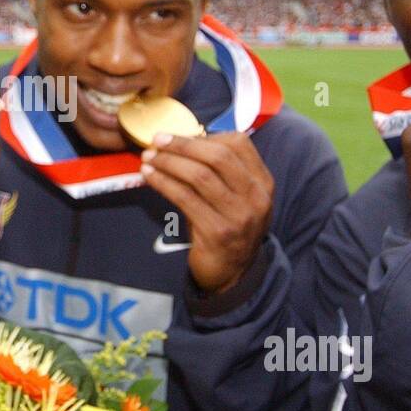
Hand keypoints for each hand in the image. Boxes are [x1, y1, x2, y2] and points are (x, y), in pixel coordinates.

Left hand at [140, 131, 273, 294]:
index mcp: (262, 182)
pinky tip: (149, 176)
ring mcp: (239, 216)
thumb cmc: (224, 226)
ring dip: (168, 162)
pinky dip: (163, 183)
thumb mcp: (234, 196)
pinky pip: (185, 198)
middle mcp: (256, 197)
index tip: (176, 135)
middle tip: (156, 140)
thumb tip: (180, 139)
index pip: (238, 144)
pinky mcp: (218, 233)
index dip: (203, 136)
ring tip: (148, 158)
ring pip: (199, 176)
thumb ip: (218, 170)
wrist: (231, 274)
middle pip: (218, 156)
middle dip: (182, 145)